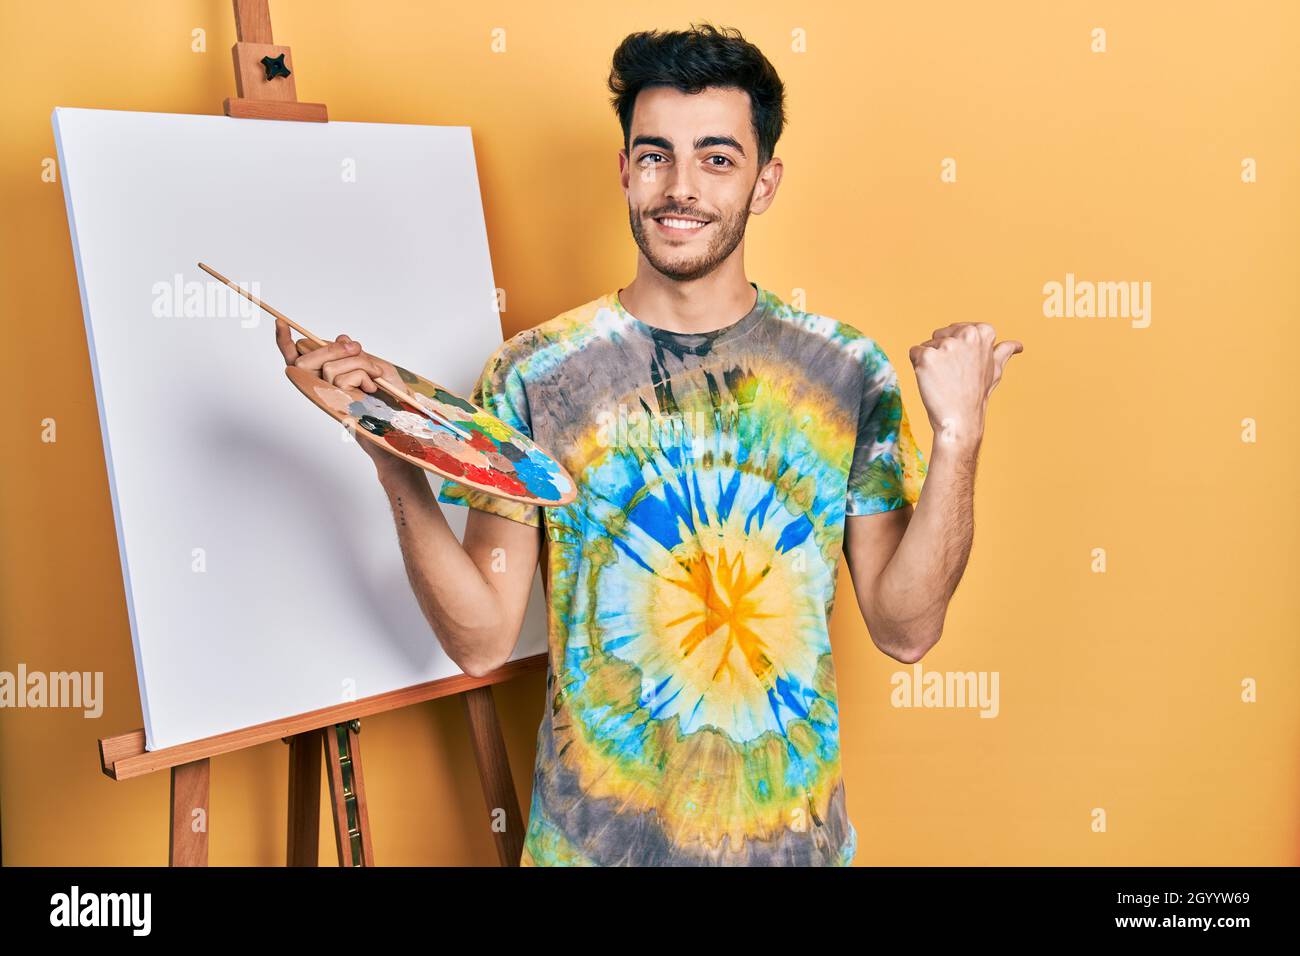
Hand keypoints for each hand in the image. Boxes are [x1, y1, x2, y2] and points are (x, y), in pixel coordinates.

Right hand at [274, 320, 410, 470]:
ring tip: (375, 374)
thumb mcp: (371, 365)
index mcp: (324, 375)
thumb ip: (352, 353)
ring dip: (360, 363)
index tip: (281, 321)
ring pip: (330, 368)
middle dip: (334, 348)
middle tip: (358, 349)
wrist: (402, 420)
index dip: (284, 341)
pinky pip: (343, 379)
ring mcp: (327, 398)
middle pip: (306, 359)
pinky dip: (364, 376)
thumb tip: (341, 337)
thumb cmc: (388, 394)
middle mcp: (320, 388)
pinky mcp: (337, 406)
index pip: (297, 358)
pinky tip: (372, 387)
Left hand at [908, 323, 1021, 451]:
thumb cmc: (976, 395)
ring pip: (927, 344)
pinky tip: (931, 380)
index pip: (958, 328)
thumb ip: (1003, 352)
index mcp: (983, 332)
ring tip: (944, 379)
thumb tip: (1018, 345)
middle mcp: (966, 334)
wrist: (959, 419)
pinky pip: (914, 352)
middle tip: (953, 374)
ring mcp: (946, 345)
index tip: (964, 365)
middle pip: (940, 334)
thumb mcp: (995, 370)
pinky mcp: (927, 357)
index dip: (957, 348)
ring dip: (931, 361)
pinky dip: (917, 366)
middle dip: (942, 352)